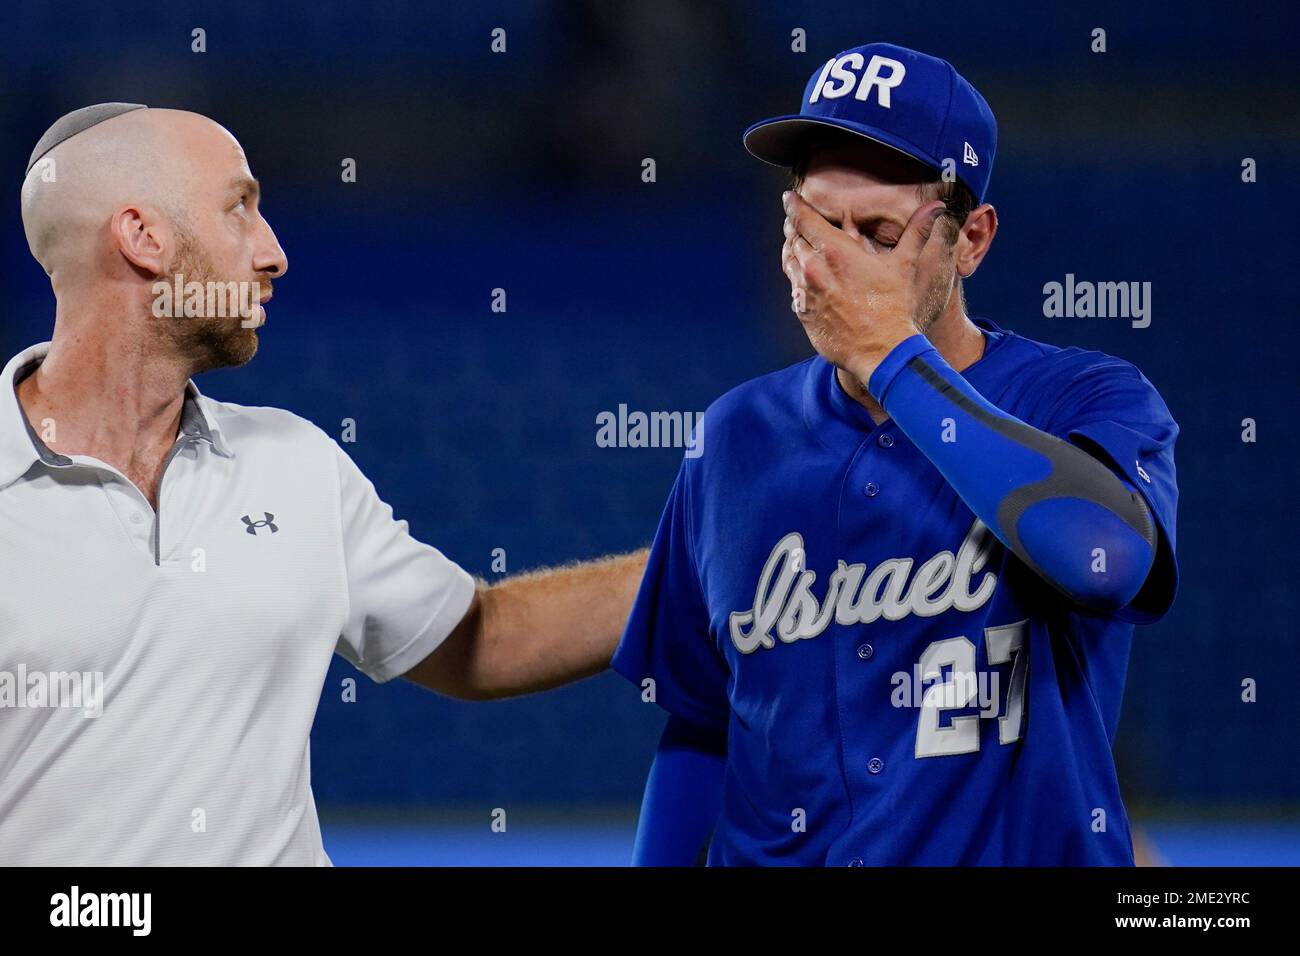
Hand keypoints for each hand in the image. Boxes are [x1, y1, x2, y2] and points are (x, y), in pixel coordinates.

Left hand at [782, 191, 947, 385]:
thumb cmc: (894, 306)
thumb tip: (936, 206)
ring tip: (802, 249)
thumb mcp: (905, 265)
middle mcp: (814, 269)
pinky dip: (799, 282)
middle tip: (796, 223)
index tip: (789, 197)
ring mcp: (806, 293)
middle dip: (794, 229)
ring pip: (790, 264)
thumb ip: (916, 232)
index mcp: (835, 251)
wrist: (882, 350)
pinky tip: (809, 282)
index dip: (794, 205)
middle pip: (793, 239)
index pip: (803, 219)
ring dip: (795, 254)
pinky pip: (794, 291)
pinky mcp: (803, 314)